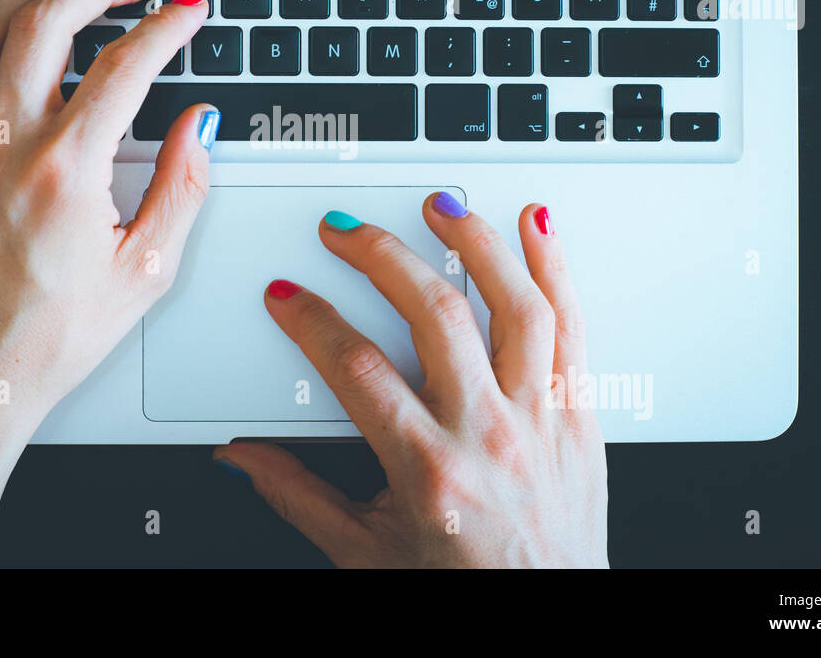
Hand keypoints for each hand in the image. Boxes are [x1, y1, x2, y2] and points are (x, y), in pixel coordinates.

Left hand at [0, 0, 214, 430]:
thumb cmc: (51, 335)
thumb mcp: (147, 271)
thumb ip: (182, 188)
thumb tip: (197, 126)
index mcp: (66, 172)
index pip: (126, 65)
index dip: (167, 26)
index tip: (188, 11)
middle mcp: (4, 145)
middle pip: (48, 18)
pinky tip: (2, 21)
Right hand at [214, 195, 607, 567]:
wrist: (549, 622)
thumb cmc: (459, 590)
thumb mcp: (362, 552)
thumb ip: (297, 495)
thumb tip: (241, 456)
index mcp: (428, 470)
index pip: (356, 368)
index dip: (311, 320)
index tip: (287, 295)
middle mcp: (488, 434)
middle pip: (434, 314)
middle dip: (380, 255)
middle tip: (344, 229)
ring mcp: (540, 418)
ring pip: (514, 305)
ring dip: (475, 243)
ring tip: (439, 204)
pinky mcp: (579, 414)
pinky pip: (572, 328)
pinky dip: (555, 270)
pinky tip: (537, 227)